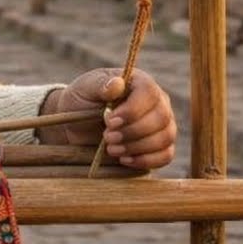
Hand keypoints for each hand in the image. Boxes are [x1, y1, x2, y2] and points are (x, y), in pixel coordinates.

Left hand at [40, 68, 175, 170]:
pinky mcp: (160, 147)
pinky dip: (145, 160)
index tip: (109, 121)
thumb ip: (99, 84)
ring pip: (164, 137)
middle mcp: (157, 103)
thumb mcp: (83, 89)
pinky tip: (124, 159)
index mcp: (140, 83)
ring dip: (137, 147)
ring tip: (111, 148)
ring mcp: (162, 125)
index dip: (132, 110)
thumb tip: (117, 84)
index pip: (149, 92)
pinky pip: (165, 156)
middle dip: (132, 131)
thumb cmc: (81, 102)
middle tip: (107, 137)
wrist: (77, 128)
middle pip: (161, 118)